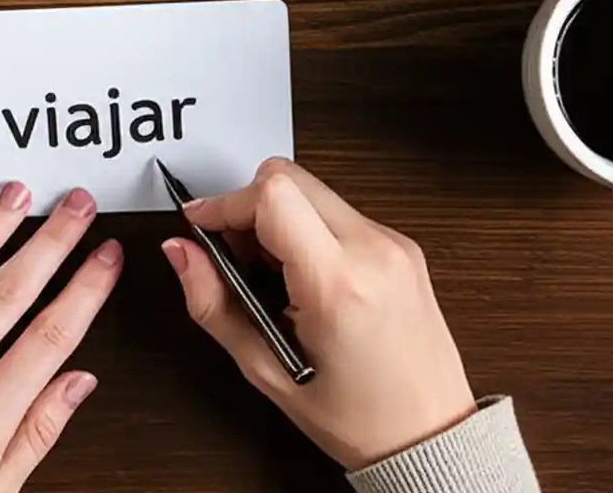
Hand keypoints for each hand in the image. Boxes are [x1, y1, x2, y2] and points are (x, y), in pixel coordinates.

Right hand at [161, 158, 475, 469]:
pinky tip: (302, 278)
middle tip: (235, 254)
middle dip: (248, 206)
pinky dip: (308, 228)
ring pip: (313, 189)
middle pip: (289, 178)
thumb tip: (182, 254)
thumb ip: (213, 304)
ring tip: (271, 274)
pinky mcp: (403, 246)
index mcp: (339, 283)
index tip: (201, 223)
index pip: (271, 195)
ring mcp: (394, 244)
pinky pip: (339, 212)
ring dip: (278, 216)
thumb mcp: (266, 369)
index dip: (224, 203)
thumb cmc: (360, 418)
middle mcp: (374, 251)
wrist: (430, 435)